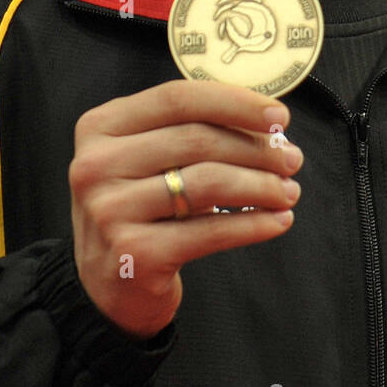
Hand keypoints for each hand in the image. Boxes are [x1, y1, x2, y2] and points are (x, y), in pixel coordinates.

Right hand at [70, 80, 301, 339]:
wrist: (108, 287)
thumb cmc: (140, 210)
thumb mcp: (147, 160)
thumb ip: (190, 132)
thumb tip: (269, 124)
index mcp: (100, 127)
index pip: (177, 98)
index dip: (234, 103)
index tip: (279, 115)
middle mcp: (96, 164)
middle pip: (197, 139)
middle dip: (256, 148)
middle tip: (291, 160)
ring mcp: (111, 210)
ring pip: (208, 182)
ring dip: (261, 185)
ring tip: (289, 192)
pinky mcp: (134, 253)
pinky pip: (210, 231)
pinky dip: (253, 225)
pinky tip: (278, 221)